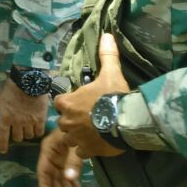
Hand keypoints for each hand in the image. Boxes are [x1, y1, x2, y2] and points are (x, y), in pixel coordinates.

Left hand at [0, 77, 48, 153]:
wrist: (29, 80)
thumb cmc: (11, 88)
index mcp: (5, 117)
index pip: (2, 136)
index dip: (2, 145)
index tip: (3, 151)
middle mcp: (17, 122)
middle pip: (17, 138)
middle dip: (17, 136)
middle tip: (17, 131)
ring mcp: (30, 122)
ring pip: (29, 136)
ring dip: (27, 133)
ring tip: (27, 128)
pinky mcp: (41, 119)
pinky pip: (39, 132)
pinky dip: (37, 132)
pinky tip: (36, 128)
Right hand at [37, 128, 84, 186]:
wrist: (93, 119)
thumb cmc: (79, 129)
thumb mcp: (76, 145)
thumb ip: (73, 163)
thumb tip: (69, 179)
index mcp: (49, 149)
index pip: (43, 170)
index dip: (45, 184)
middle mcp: (53, 154)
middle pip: (53, 176)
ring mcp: (61, 156)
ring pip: (61, 176)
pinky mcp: (70, 158)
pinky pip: (69, 173)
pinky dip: (73, 182)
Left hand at [55, 33, 129, 158]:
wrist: (126, 121)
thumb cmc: (114, 96)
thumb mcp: (110, 73)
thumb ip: (107, 55)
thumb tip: (106, 35)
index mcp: (67, 102)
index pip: (59, 103)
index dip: (68, 103)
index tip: (78, 103)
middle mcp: (67, 121)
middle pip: (63, 121)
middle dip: (72, 121)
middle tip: (87, 118)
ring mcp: (76, 137)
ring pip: (70, 138)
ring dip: (77, 136)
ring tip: (90, 133)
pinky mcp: (87, 151)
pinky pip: (81, 152)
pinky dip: (86, 150)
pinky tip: (95, 145)